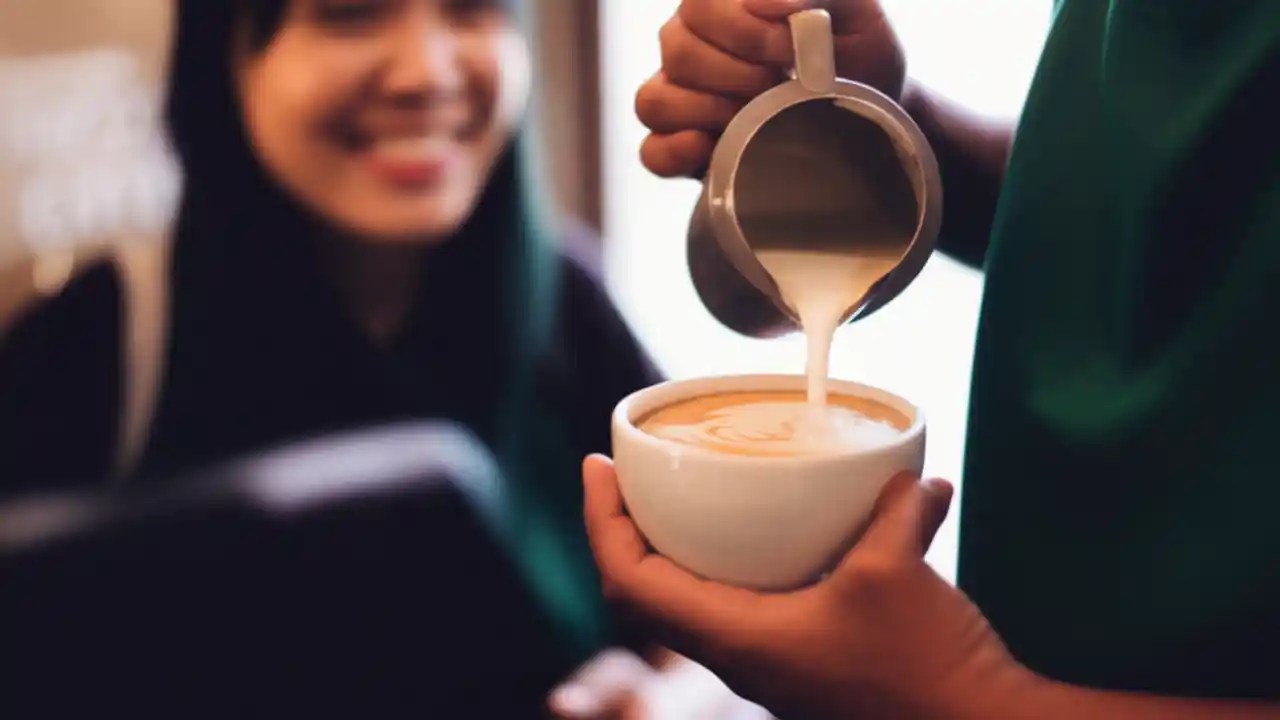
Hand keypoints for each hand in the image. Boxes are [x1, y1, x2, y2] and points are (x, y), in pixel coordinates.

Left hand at [582, 455, 1032, 719]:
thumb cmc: (926, 673)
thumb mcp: (896, 572)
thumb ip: (893, 512)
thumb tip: (912, 475)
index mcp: (736, 639)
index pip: (629, 583)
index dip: (602, 522)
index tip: (598, 466)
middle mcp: (740, 655)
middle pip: (644, 594)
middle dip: (625, 531)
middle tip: (630, 476)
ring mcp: (768, 662)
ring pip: (688, 603)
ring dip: (672, 549)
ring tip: (680, 495)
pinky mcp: (802, 659)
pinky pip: (740, 605)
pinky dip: (731, 562)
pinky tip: (769, 529)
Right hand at [638, 0, 906, 176]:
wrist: (869, 125)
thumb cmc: (857, 61)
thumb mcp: (858, 15)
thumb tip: (765, 2)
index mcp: (725, 5)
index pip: (700, 3)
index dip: (742, 28)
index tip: (789, 49)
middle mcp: (692, 44)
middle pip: (676, 49)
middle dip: (736, 72)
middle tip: (778, 86)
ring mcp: (679, 97)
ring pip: (656, 99)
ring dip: (710, 111)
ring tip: (756, 118)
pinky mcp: (680, 149)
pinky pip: (652, 151)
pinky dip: (677, 152)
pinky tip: (712, 148)